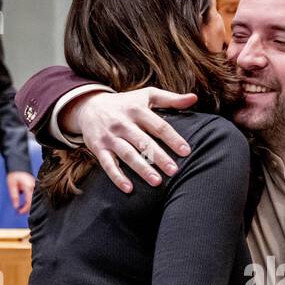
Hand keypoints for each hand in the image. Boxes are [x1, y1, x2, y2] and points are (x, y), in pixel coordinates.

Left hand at [5, 171, 34, 213]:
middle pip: (34, 203)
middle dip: (27, 209)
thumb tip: (16, 207)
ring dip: (28, 206)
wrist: (19, 169)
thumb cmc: (15, 176)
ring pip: (35, 201)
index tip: (19, 212)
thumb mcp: (11, 185)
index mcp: (29, 187)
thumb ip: (14, 196)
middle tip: (19, 212)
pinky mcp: (37, 189)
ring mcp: (37, 188)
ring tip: (21, 208)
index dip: (24, 209)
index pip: (29, 202)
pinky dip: (30, 203)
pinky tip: (25, 204)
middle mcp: (35, 188)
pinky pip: (35, 198)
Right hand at [62, 88, 197, 191]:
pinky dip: (117, 177)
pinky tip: (129, 189)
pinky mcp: (98, 148)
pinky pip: (108, 164)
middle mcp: (123, 123)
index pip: (158, 126)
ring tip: (157, 182)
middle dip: (159, 157)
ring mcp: (110, 136)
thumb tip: (194, 98)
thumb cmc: (126, 103)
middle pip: (143, 142)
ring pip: (127, 154)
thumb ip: (171, 99)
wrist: (89, 106)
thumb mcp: (146, 96)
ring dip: (141, 169)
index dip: (172, 139)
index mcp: (137, 110)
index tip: (186, 152)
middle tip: (174, 171)